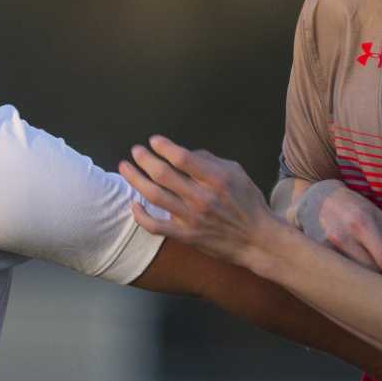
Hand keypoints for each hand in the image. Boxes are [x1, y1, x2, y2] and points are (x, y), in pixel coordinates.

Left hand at [119, 136, 271, 264]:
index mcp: (217, 179)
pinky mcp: (186, 236)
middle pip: (163, 174)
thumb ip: (210, 160)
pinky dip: (141, 216)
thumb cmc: (247, 202)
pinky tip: (134, 205)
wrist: (256, 239)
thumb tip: (185, 153)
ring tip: (125, 168)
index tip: (153, 140)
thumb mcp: (237, 172)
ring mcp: (192, 218)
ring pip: (155, 196)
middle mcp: (202, 198)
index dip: (164, 147)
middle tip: (135, 151)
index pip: (183, 158)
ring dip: (136, 180)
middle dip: (144, 159)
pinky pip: (156, 226)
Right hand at [301, 181, 381, 279]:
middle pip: (368, 272)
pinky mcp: (316, 254)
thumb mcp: (376, 214)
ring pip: (352, 276)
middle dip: (381, 281)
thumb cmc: (354, 206)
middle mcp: (343, 237)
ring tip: (373, 284)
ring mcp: (326, 248)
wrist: (318, 198)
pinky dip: (348, 276)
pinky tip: (353, 275)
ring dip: (364, 281)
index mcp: (363, 225)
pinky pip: (338, 272)